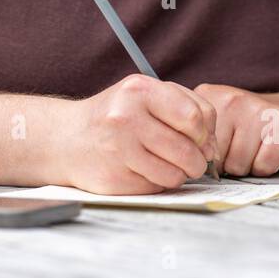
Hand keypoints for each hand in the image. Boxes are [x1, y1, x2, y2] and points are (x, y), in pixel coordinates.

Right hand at [51, 73, 219, 193]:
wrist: (65, 140)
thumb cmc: (114, 117)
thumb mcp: (143, 96)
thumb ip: (181, 108)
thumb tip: (212, 145)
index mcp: (139, 90)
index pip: (195, 116)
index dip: (206, 133)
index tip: (201, 139)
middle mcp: (127, 117)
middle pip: (189, 150)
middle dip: (197, 159)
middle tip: (191, 159)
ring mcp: (119, 149)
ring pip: (176, 174)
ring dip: (179, 174)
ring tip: (165, 163)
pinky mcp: (115, 178)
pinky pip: (157, 187)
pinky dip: (158, 182)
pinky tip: (144, 171)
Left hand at [194, 85, 278, 176]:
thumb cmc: (247, 128)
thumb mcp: (215, 123)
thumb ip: (197, 138)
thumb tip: (195, 163)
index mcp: (207, 96)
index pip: (194, 145)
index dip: (207, 157)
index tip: (219, 149)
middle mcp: (230, 98)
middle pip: (215, 158)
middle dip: (227, 163)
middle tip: (241, 148)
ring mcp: (257, 108)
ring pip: (238, 165)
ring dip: (247, 166)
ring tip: (255, 149)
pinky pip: (263, 165)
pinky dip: (266, 167)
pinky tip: (269, 151)